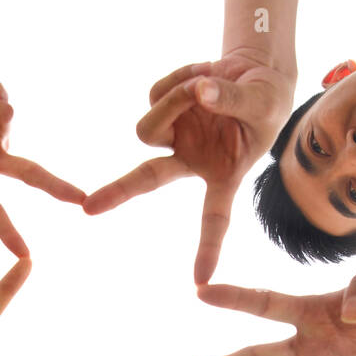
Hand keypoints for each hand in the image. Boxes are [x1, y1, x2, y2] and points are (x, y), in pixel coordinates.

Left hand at [83, 56, 293, 283]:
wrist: (256, 75)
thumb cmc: (267, 103)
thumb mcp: (262, 104)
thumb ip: (233, 100)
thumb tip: (200, 93)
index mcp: (222, 176)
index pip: (215, 218)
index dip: (208, 247)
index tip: (200, 280)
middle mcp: (190, 163)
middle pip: (146, 179)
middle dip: (118, 191)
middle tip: (88, 208)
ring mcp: (173, 137)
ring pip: (148, 128)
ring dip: (173, 103)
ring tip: (204, 86)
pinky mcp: (162, 110)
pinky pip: (156, 94)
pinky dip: (178, 79)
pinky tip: (200, 78)